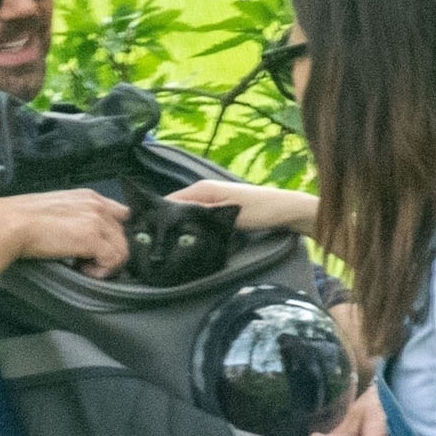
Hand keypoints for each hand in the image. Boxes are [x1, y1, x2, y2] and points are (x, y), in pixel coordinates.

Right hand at [0, 188, 130, 278]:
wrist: (11, 224)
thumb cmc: (25, 220)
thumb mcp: (60, 210)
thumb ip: (79, 217)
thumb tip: (87, 238)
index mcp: (90, 197)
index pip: (122, 215)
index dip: (115, 236)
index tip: (101, 249)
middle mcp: (97, 205)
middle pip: (123, 236)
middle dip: (110, 254)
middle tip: (88, 262)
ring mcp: (96, 220)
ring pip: (122, 250)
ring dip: (106, 264)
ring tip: (85, 267)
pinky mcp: (92, 237)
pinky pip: (113, 260)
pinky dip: (101, 271)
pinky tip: (83, 270)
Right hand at [168, 179, 318, 235]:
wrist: (285, 211)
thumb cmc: (259, 210)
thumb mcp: (227, 214)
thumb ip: (201, 215)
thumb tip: (177, 221)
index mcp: (202, 189)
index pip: (170, 201)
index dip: (160, 216)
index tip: (150, 234)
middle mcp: (204, 192)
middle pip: (177, 209)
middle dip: (169, 224)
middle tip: (160, 246)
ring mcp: (212, 201)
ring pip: (187, 215)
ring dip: (182, 228)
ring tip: (172, 246)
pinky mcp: (220, 211)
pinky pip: (199, 219)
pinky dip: (194, 228)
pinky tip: (191, 240)